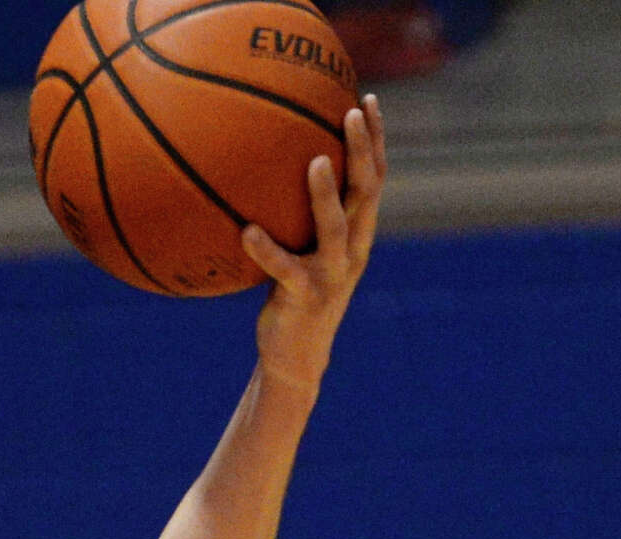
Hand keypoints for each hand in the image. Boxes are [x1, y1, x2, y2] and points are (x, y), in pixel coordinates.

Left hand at [244, 94, 386, 394]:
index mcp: (356, 235)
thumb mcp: (301, 251)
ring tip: (316, 161)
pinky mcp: (304, 298)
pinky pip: (284, 269)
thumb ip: (297, 216)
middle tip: (350, 112)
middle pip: (366, 192)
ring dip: (326, 194)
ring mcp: (331, 275)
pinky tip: (246, 231)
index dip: (374, 140)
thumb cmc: (292, 296)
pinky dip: (266, 250)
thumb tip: (264, 169)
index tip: (366, 99)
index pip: (374, 179)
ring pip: (336, 228)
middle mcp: (352, 251)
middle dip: (362, 150)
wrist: (295, 357)